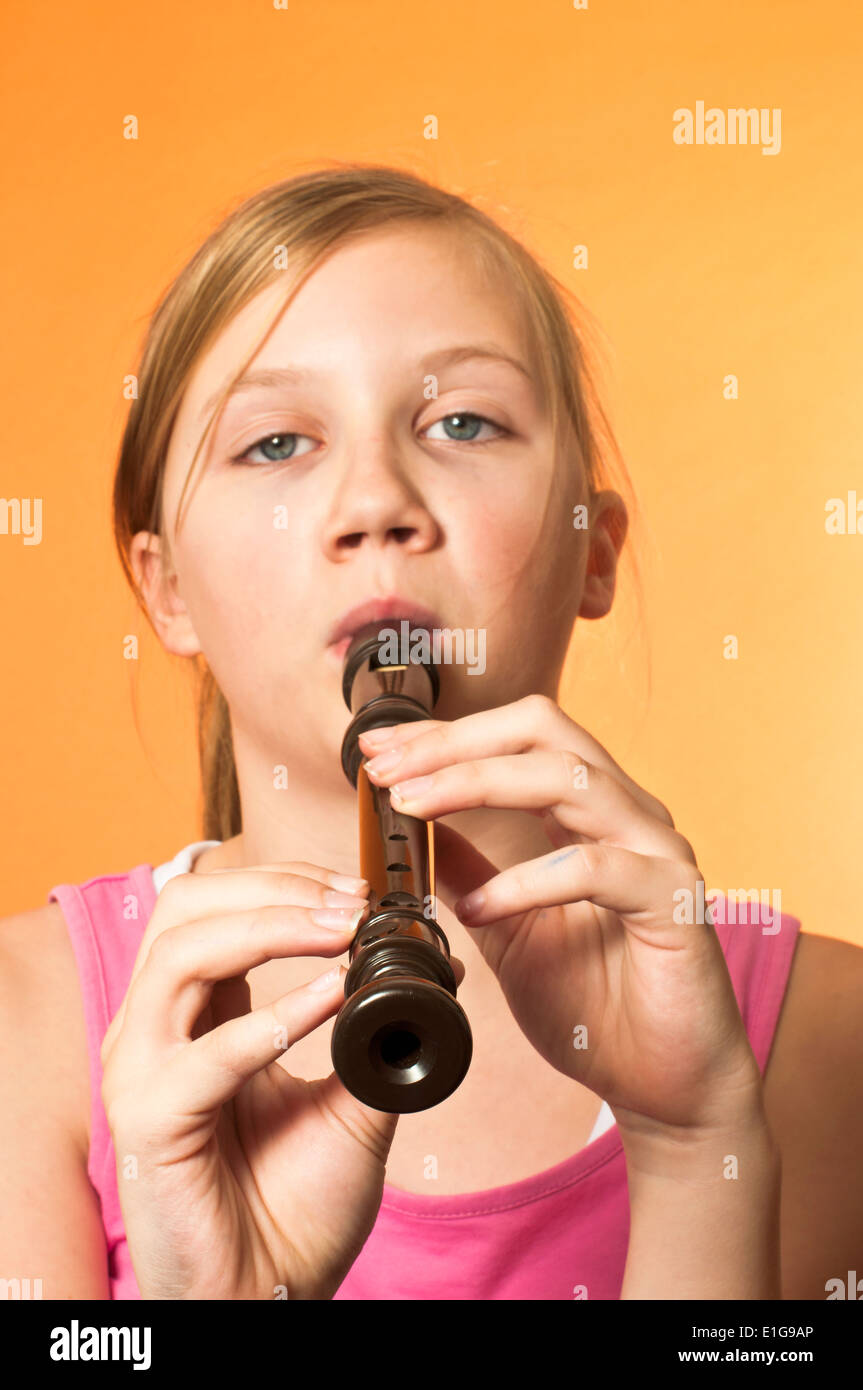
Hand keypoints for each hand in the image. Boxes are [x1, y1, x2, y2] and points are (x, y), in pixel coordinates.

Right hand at [100, 862, 457, 1299]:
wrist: (273, 1298)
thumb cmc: (294, 1204)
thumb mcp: (347, 1099)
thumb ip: (368, 1032)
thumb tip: (426, 971)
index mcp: (192, 1012)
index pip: (216, 903)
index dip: (286, 881)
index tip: (362, 888)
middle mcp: (155, 1028)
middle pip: (187, 904)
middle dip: (277, 886)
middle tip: (354, 900)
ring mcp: (142, 1070)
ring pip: (183, 952)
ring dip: (273, 929)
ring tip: (345, 934)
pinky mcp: (148, 1122)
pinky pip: (206, 1053)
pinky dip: (272, 1018)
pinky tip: (329, 1004)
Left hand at [359, 694, 762, 1138]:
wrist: (666, 1085)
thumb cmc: (599, 1009)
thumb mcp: (508, 933)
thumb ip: (469, 875)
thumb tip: (411, 833)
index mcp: (592, 813)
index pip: (517, 738)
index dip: (443, 736)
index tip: (376, 749)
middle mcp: (629, 815)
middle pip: (543, 730)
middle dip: (455, 741)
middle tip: (386, 767)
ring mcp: (657, 851)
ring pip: (568, 777)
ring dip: (478, 782)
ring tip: (413, 806)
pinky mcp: (673, 901)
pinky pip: (595, 868)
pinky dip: (527, 882)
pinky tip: (481, 909)